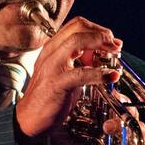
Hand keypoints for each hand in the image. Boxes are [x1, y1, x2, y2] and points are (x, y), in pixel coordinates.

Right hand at [14, 16, 121, 144]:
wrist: (29, 119)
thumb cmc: (48, 97)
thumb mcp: (67, 72)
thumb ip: (81, 60)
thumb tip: (102, 52)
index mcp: (53, 48)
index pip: (77, 25)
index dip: (98, 29)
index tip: (111, 40)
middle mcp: (51, 52)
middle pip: (78, 27)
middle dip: (102, 33)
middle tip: (116, 46)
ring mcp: (52, 66)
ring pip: (77, 42)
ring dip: (100, 44)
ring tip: (115, 54)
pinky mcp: (56, 83)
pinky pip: (81, 73)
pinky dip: (99, 73)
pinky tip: (110, 77)